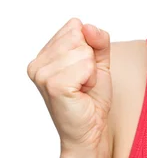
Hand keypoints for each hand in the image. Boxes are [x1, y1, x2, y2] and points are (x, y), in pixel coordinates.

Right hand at [27, 17, 111, 153]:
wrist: (91, 130)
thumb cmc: (92, 99)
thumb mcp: (99, 62)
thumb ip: (98, 40)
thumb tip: (88, 26)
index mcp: (44, 55)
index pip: (74, 26)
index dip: (89, 47)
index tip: (84, 70)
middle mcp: (37, 63)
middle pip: (79, 36)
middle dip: (91, 59)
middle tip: (85, 81)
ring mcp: (42, 74)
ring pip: (84, 51)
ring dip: (92, 71)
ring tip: (83, 88)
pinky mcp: (54, 85)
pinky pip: (86, 66)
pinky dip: (92, 78)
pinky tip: (82, 92)